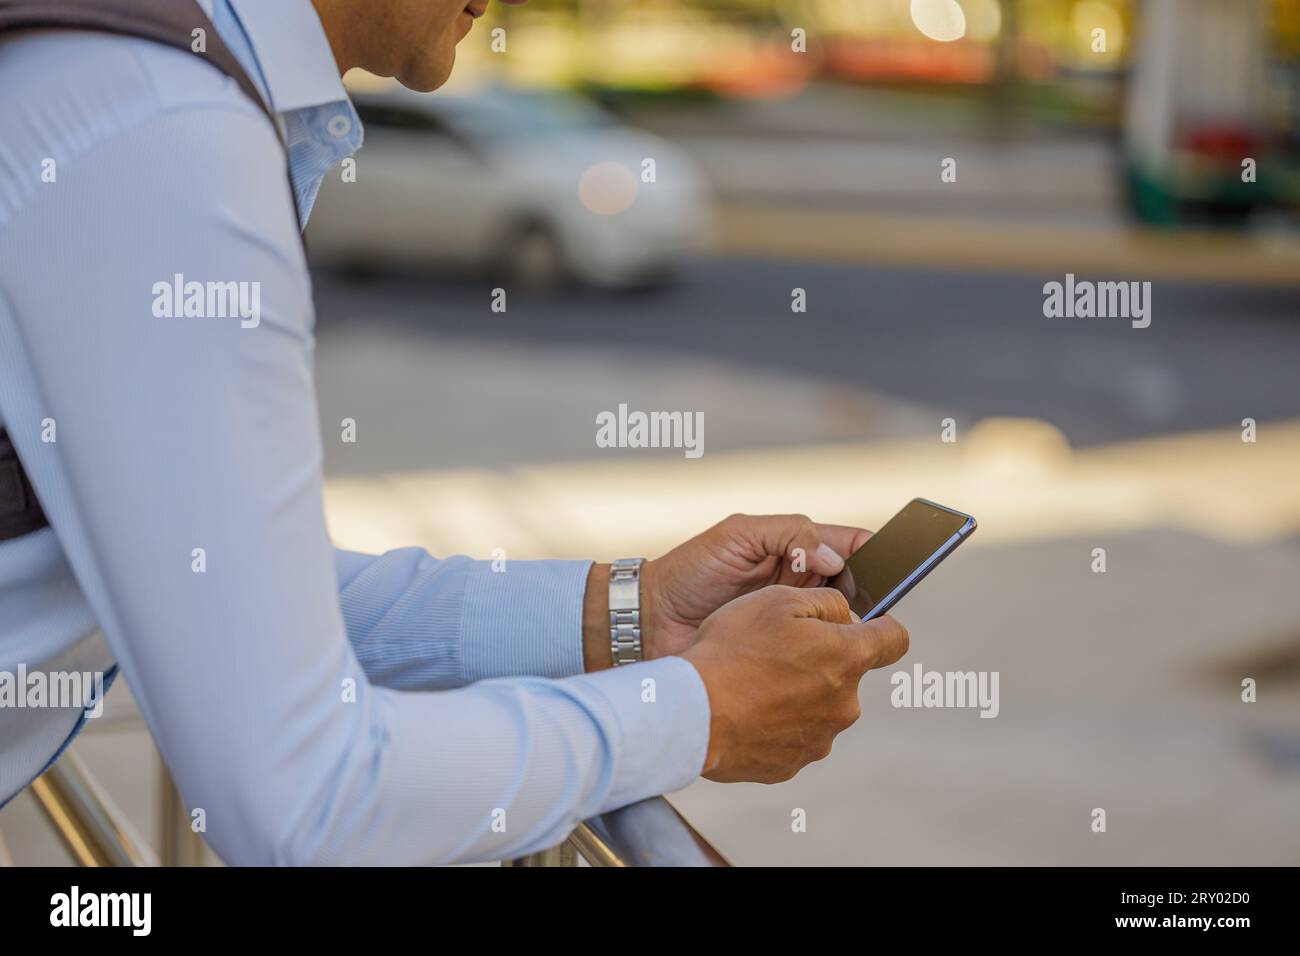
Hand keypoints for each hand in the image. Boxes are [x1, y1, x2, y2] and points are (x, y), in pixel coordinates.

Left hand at [642, 514, 871, 658]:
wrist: (651, 622)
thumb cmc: (690, 572)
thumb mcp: (737, 535)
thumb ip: (788, 534)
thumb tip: (835, 561)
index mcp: (796, 550)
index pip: (851, 546)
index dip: (877, 551)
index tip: (896, 562)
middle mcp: (802, 586)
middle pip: (856, 588)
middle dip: (872, 594)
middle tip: (878, 603)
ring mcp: (793, 623)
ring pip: (842, 626)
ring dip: (853, 629)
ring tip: (858, 632)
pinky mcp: (783, 656)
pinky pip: (819, 657)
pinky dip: (831, 658)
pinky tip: (835, 661)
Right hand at [682, 585, 908, 782]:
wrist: (690, 713)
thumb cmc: (730, 653)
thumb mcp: (778, 599)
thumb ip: (826, 602)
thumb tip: (847, 615)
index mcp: (847, 658)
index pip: (895, 639)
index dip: (883, 627)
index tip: (869, 627)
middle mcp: (844, 704)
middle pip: (848, 674)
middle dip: (821, 661)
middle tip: (775, 651)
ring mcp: (819, 738)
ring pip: (819, 706)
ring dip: (796, 693)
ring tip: (754, 682)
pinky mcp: (791, 764)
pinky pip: (792, 736)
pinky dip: (775, 723)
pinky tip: (747, 710)